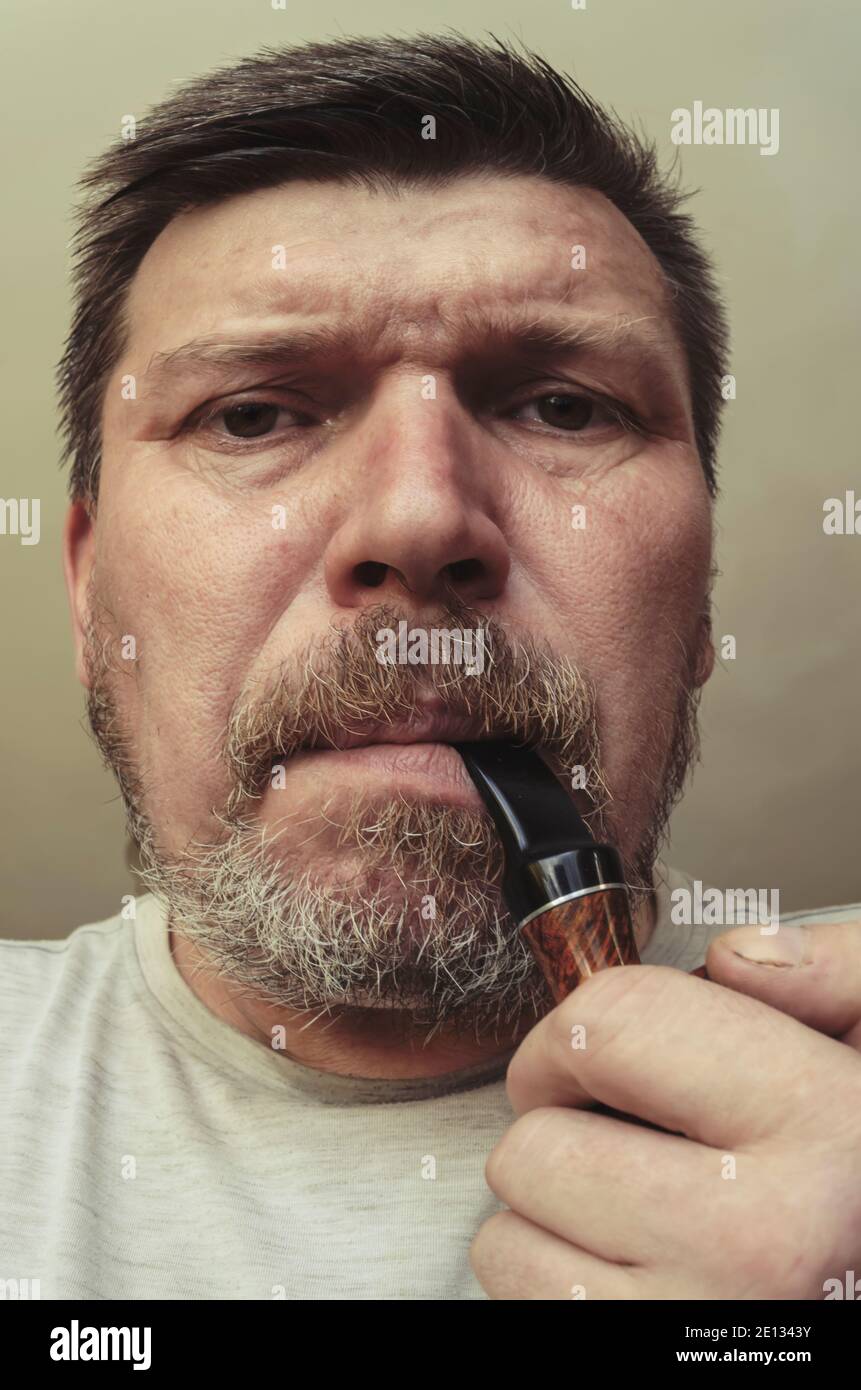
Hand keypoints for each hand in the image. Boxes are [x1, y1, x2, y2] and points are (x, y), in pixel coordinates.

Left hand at [470, 920, 860, 1298]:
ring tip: (633, 1214)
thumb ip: (838, 977)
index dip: (574, 1024)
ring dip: (552, 1218)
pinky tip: (628, 1273)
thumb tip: (739, 958)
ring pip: (510, 1240)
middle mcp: (763, 1238)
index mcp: (821, 1123)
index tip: (583, 1049)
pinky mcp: (644, 1373)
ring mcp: (698, 1327)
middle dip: (560, 1129)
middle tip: (623, 1142)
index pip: (614, 1025)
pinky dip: (555, 1286)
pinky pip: (524, 1309)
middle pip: (539, 1143)